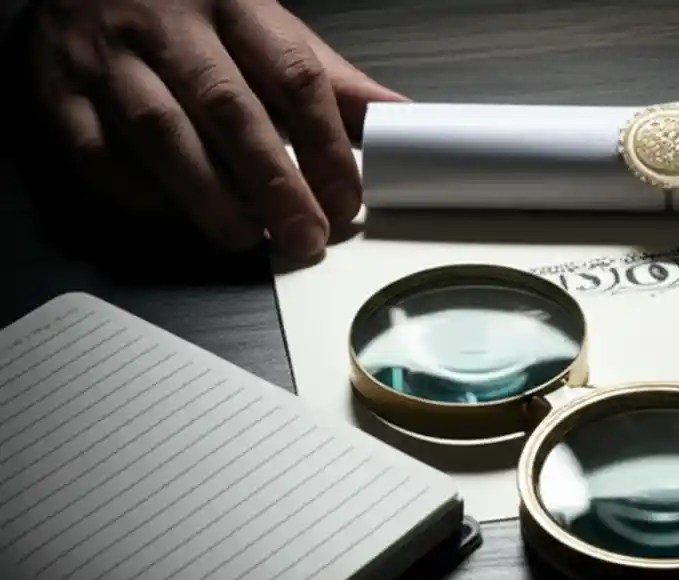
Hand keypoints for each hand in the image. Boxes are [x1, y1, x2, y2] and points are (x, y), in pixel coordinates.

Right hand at [27, 0, 407, 260]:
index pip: (293, 76)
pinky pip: (100, 155)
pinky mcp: (57, 94)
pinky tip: (180, 218)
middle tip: (305, 236)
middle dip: (275, 183)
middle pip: (231, 111)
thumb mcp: (266, 28)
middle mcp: (168, 28)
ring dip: (211, 196)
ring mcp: (107, 59)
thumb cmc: (190, 15)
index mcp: (234, 5)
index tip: (346, 201)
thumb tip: (402, 118)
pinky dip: (143, 195)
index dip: (325, 146)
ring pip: (163, 134)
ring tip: (248, 237)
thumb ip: (329, 79)